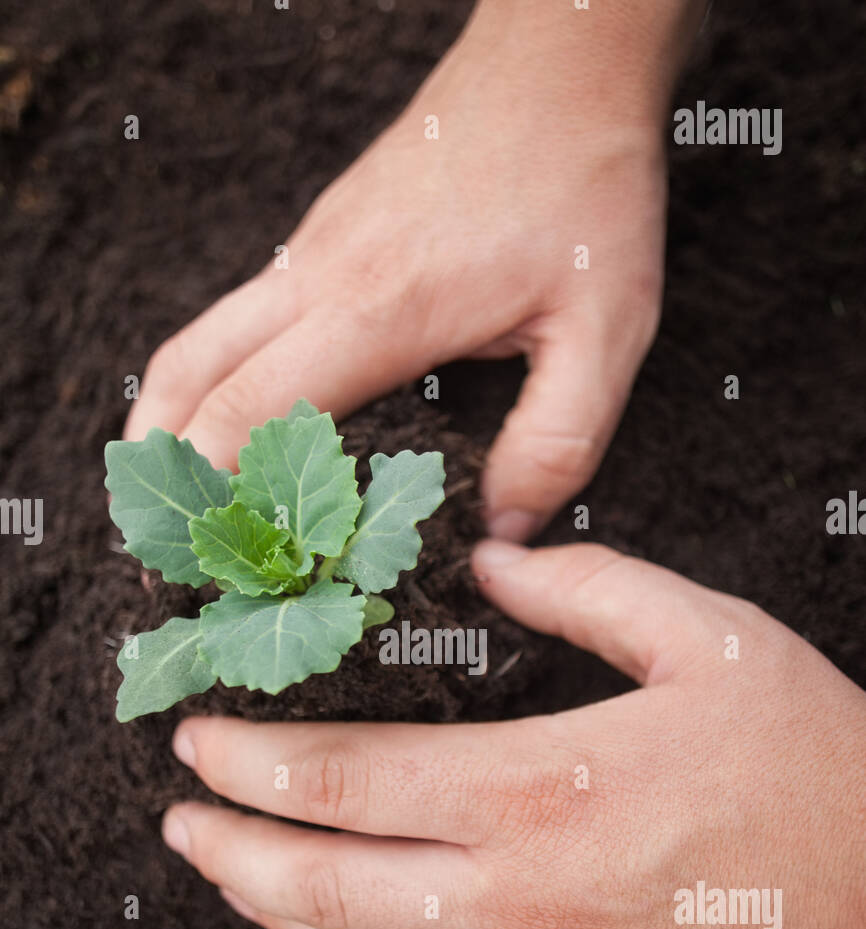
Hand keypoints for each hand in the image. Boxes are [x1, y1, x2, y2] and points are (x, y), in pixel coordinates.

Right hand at [126, 0, 699, 538]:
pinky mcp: (320, 240)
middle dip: (167, 475)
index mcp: (378, 310)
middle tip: (169, 555)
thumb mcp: (604, 331)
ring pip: (194, 345)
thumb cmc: (585, 191)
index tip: (219, 566)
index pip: (251, 415)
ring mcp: (309, 253)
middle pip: (187, 380)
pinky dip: (205, 384)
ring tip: (176, 505)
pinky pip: (233, 321)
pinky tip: (228, 428)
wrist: (563, 65)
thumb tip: (501, 533)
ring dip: (166, 425)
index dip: (222, 499)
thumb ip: (556, 444)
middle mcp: (319, 278)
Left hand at [162, 540, 865, 928]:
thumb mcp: (712, 642)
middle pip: (325, 888)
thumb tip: (494, 556)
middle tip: (180, 820)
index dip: (252, 760)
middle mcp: (520, 901)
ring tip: (237, 881)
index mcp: (540, 793)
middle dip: (232, 850)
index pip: (345, 780)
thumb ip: (589, 587)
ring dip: (284, 920)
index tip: (198, 738)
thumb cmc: (819, 774)